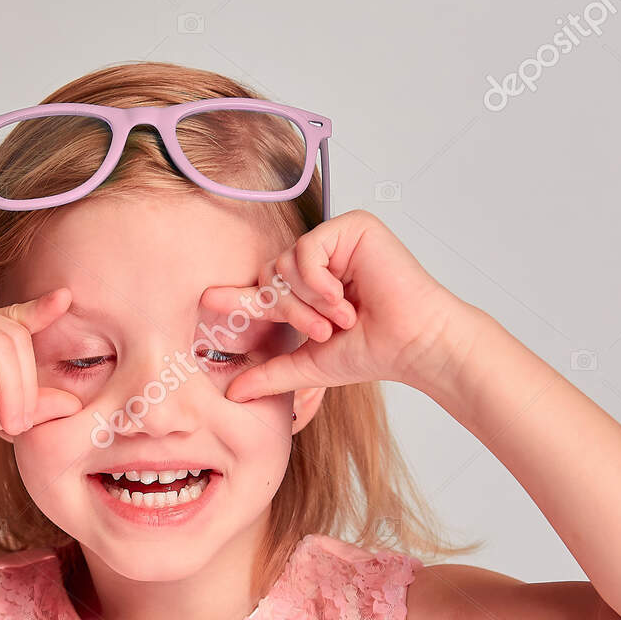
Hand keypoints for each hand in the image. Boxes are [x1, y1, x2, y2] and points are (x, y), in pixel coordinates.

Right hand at [0, 288, 82, 463]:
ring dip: (11, 388)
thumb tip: (74, 403)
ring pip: (0, 343)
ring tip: (5, 421)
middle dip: (26, 384)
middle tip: (19, 423)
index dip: (41, 309)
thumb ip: (30, 405)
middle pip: (15, 336)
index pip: (13, 317)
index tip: (66, 298)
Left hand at [201, 209, 474, 399]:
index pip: (265, 290)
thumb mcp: (310, 365)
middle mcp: (322, 260)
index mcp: (311, 288)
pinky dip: (318, 281)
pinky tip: (345, 298)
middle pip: (271, 274)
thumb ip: (271, 374)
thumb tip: (233, 393)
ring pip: (285, 262)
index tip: (207, 301)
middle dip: (291, 310)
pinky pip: (307, 249)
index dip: (238, 297)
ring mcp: (337, 240)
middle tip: (324, 330)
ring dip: (308, 300)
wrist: (413, 343)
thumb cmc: (373, 351)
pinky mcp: (352, 226)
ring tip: (341, 317)